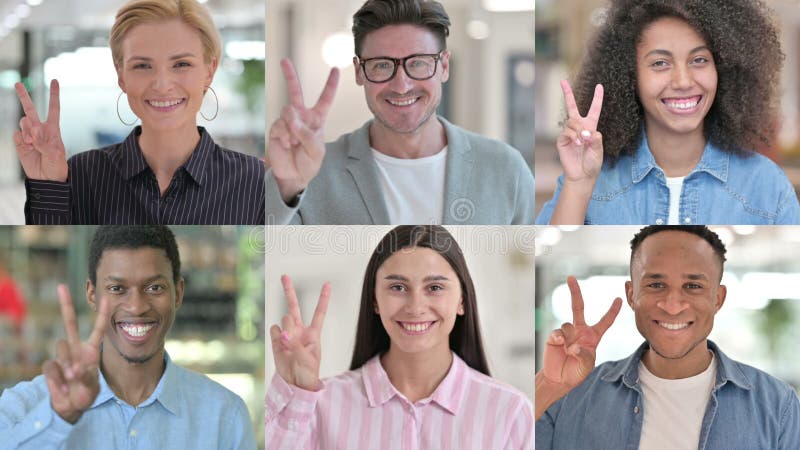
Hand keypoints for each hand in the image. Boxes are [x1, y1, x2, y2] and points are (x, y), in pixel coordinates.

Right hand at [13, 80, 67, 181]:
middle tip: (17, 83)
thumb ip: (45, 143)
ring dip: (27, 130)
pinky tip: (28, 146)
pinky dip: (21, 138)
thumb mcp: (56, 156)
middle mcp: (40, 129)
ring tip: (34, 143)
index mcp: (53, 130)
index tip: (54, 80)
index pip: (53, 109)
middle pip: (30, 109)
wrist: (46, 180)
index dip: (54, 95)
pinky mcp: (20, 143)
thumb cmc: (57, 167)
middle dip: (24, 96)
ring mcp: (28, 135)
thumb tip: (34, 134)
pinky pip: (17, 134)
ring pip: (23, 122)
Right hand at [42, 284, 108, 423]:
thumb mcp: (91, 385)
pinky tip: (62, 386)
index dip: (102, 314)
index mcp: (91, 350)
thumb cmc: (85, 392)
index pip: (98, 329)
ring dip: (68, 364)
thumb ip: (84, 376)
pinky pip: (51, 366)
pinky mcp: (51, 367)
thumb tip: (72, 371)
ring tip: (73, 379)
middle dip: (66, 305)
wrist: (71, 406)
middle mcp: (76, 349)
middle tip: (61, 287)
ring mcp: (62, 357)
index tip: (107, 297)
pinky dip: (58, 379)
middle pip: (70, 323)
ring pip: (61, 347)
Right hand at [267, 59, 339, 202]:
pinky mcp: (276, 129)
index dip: (330, 84)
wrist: (293, 176)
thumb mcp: (316, 151)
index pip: (325, 98)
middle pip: (296, 92)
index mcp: (316, 119)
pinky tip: (287, 144)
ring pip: (288, 112)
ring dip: (293, 128)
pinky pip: (280, 125)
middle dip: (289, 75)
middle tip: (284, 60)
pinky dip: (285, 135)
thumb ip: (307, 134)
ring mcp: (287, 122)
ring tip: (294, 143)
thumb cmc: (308, 163)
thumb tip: (291, 117)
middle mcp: (301, 116)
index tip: (335, 69)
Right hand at [269, 275, 330, 390]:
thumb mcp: (307, 360)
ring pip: (285, 320)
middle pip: (294, 306)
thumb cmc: (307, 373)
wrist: (294, 384)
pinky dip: (277, 338)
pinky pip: (274, 331)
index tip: (327, 283)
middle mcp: (300, 330)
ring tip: (289, 343)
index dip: (323, 298)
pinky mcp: (277, 340)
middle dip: (289, 291)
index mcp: (313, 333)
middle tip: (284, 276)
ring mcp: (287, 334)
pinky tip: (281, 347)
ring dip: (287, 328)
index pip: (319, 312)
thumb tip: (283, 332)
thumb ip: (295, 344)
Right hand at [541, 276, 620, 390]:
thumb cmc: (576, 372)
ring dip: (568, 337)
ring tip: (568, 351)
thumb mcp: (586, 366)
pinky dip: (558, 339)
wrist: (559, 378)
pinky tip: (559, 346)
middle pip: (577, 307)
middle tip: (570, 277)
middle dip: (574, 291)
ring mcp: (566, 333)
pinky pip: (556, 332)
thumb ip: (583, 355)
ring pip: (566, 324)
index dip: (612, 311)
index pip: (605, 321)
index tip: (619, 299)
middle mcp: (579, 331)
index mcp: (593, 336)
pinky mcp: (554, 337)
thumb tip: (573, 345)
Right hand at [556, 80, 603, 184]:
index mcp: (591, 126)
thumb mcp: (599, 150)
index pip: (594, 109)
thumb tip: (586, 132)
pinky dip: (574, 137)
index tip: (599, 86)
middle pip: (571, 106)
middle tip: (562, 81)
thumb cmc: (593, 162)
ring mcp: (569, 133)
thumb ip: (595, 139)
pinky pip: (567, 132)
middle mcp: (578, 127)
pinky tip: (578, 145)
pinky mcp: (562, 140)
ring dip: (579, 131)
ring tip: (583, 143)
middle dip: (567, 93)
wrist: (583, 175)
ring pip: (572, 122)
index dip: (597, 98)